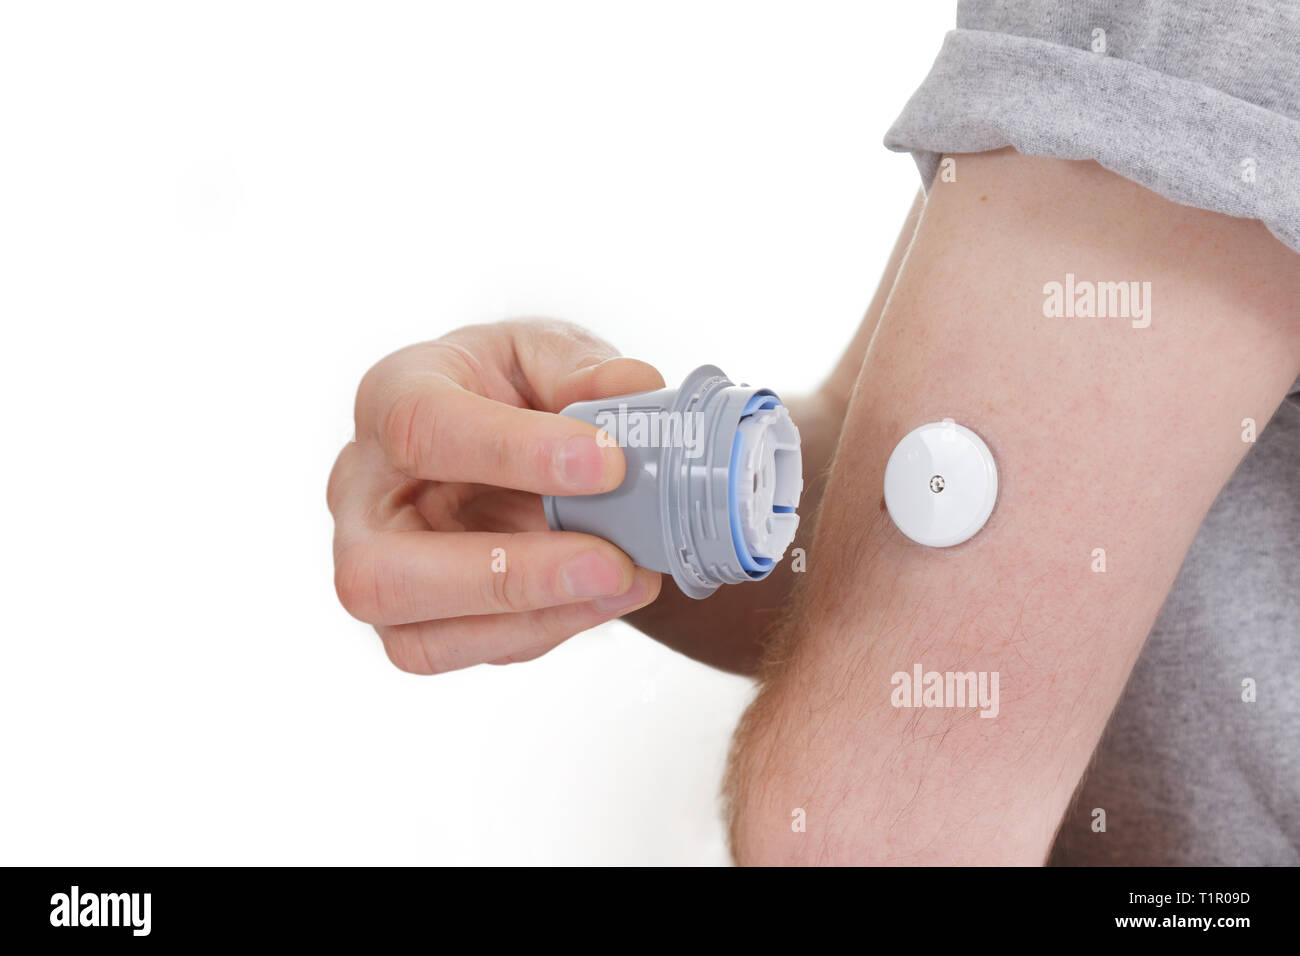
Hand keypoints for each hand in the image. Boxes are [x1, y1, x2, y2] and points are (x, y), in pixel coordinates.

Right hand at [328, 319, 664, 673]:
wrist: (510, 441)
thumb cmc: (511, 388)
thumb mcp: (546, 351)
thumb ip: (582, 368)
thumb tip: (630, 389)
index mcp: (386, 400)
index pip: (421, 429)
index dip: (513, 450)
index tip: (607, 463)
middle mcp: (361, 496)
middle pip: (382, 569)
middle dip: (505, 575)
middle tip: (608, 561)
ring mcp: (379, 570)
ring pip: (417, 637)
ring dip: (533, 618)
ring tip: (624, 582)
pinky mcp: (417, 623)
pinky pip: (471, 651)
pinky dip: (548, 629)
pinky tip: (609, 595)